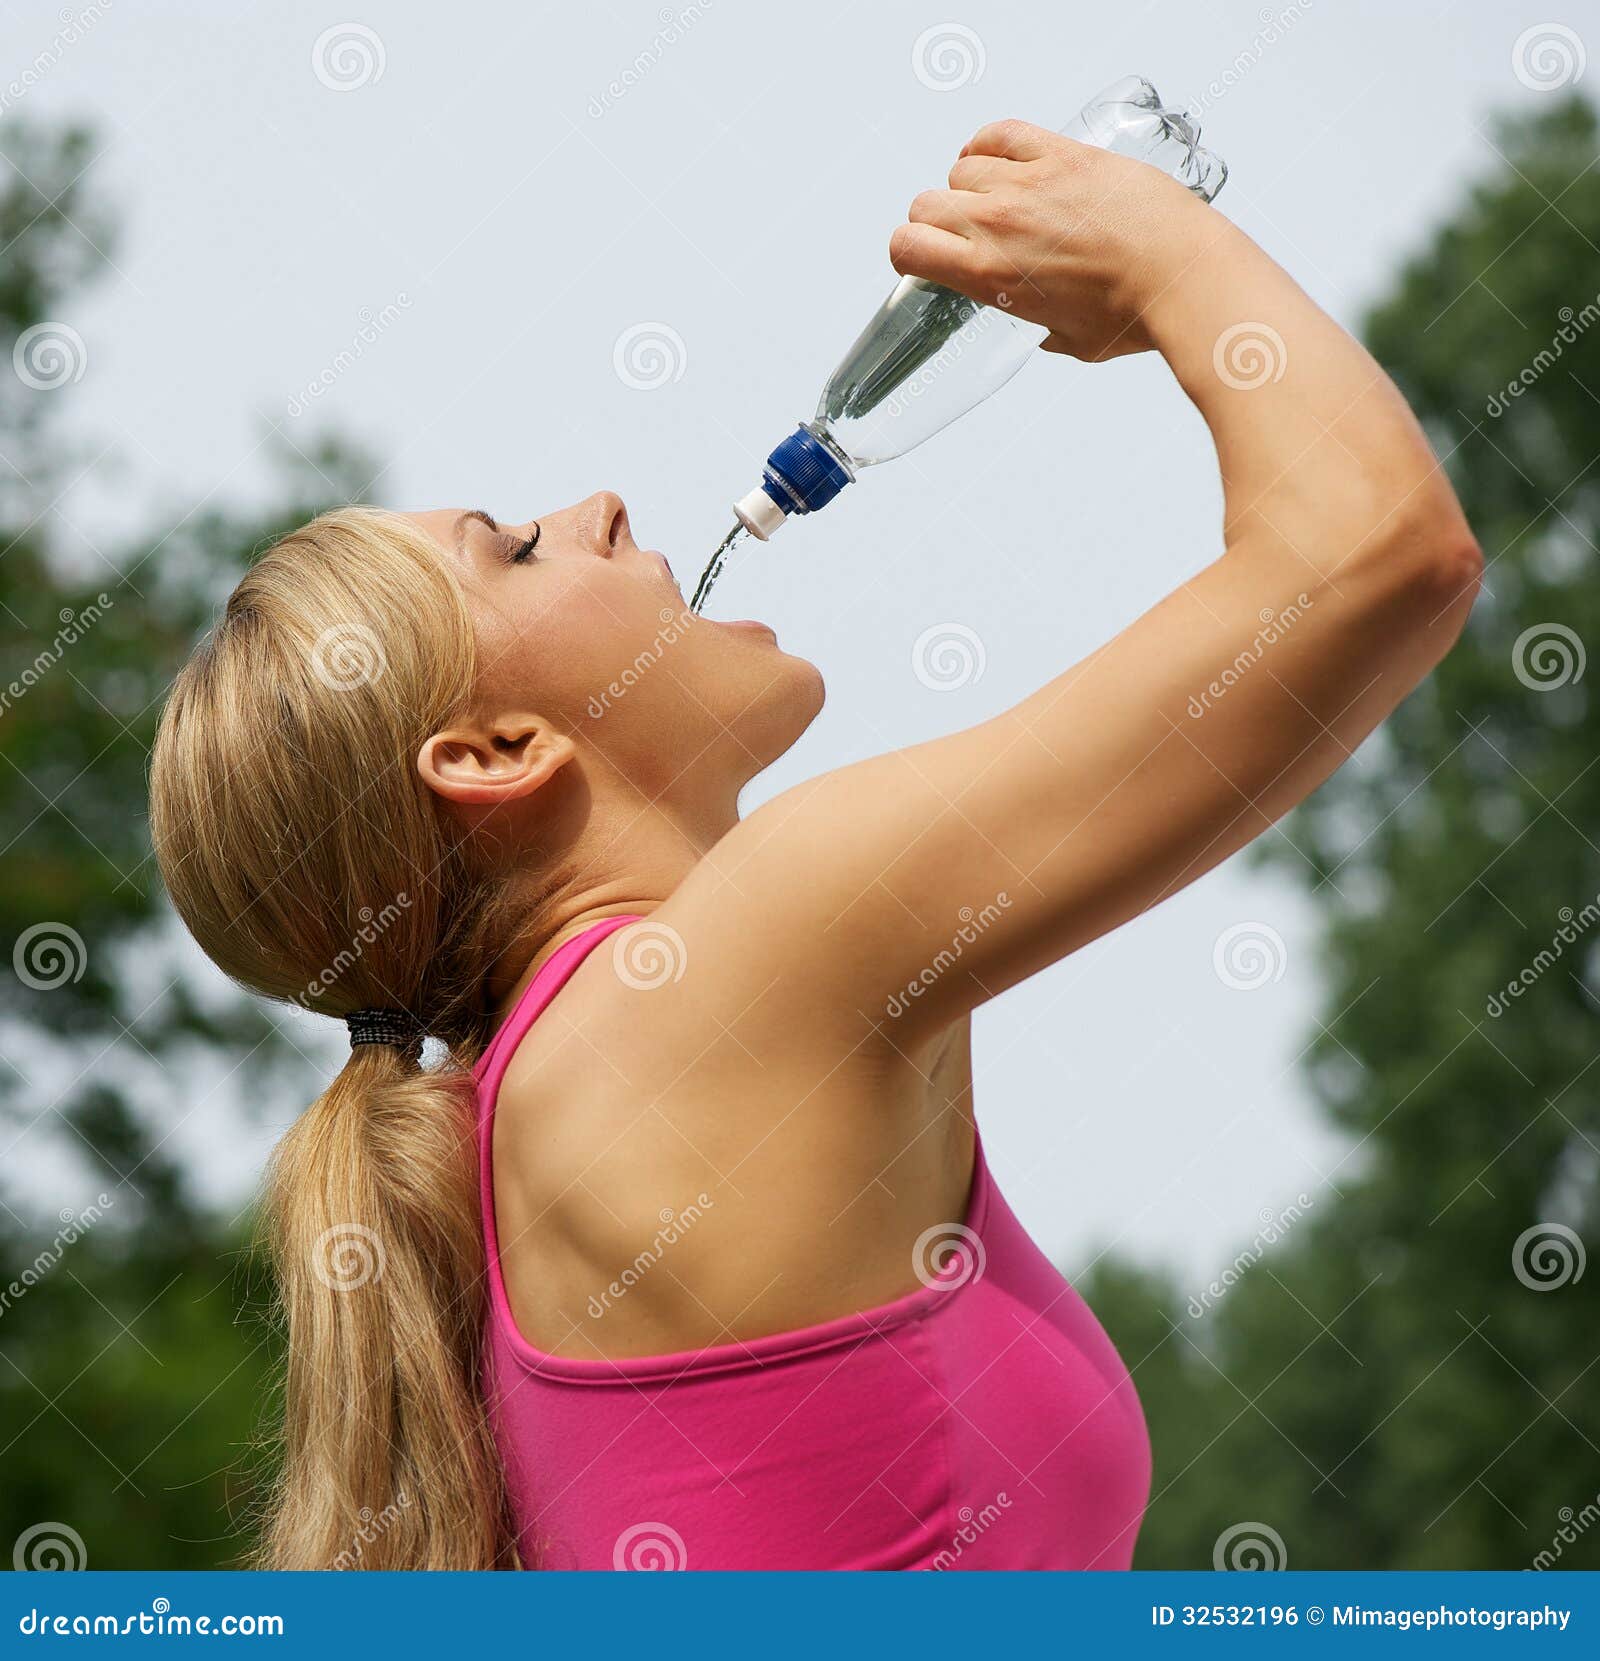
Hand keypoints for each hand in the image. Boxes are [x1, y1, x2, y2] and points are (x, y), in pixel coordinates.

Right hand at [888, 118, 1211, 362]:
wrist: (1180, 274)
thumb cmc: (1133, 313)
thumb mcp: (1072, 343)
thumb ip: (1043, 330)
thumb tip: (1046, 327)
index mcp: (989, 275)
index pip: (908, 247)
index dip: (906, 252)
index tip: (920, 259)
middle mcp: (998, 223)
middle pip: (927, 203)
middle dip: (933, 222)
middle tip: (955, 235)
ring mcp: (1030, 183)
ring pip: (963, 167)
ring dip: (966, 185)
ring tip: (990, 200)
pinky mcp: (1064, 155)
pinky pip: (1004, 133)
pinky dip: (989, 143)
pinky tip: (995, 156)